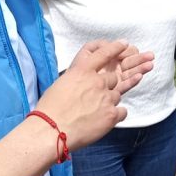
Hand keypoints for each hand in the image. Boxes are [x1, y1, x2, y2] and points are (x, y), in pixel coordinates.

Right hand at [39, 40, 153, 148]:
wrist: (51, 131)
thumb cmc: (50, 109)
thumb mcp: (62, 84)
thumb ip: (78, 79)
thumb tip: (83, 82)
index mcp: (83, 71)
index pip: (104, 53)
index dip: (116, 47)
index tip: (125, 44)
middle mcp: (97, 81)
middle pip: (113, 79)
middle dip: (106, 87)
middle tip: (93, 100)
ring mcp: (106, 98)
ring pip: (117, 95)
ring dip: (109, 102)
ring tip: (93, 113)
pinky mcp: (111, 115)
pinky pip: (122, 111)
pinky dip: (115, 116)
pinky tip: (102, 121)